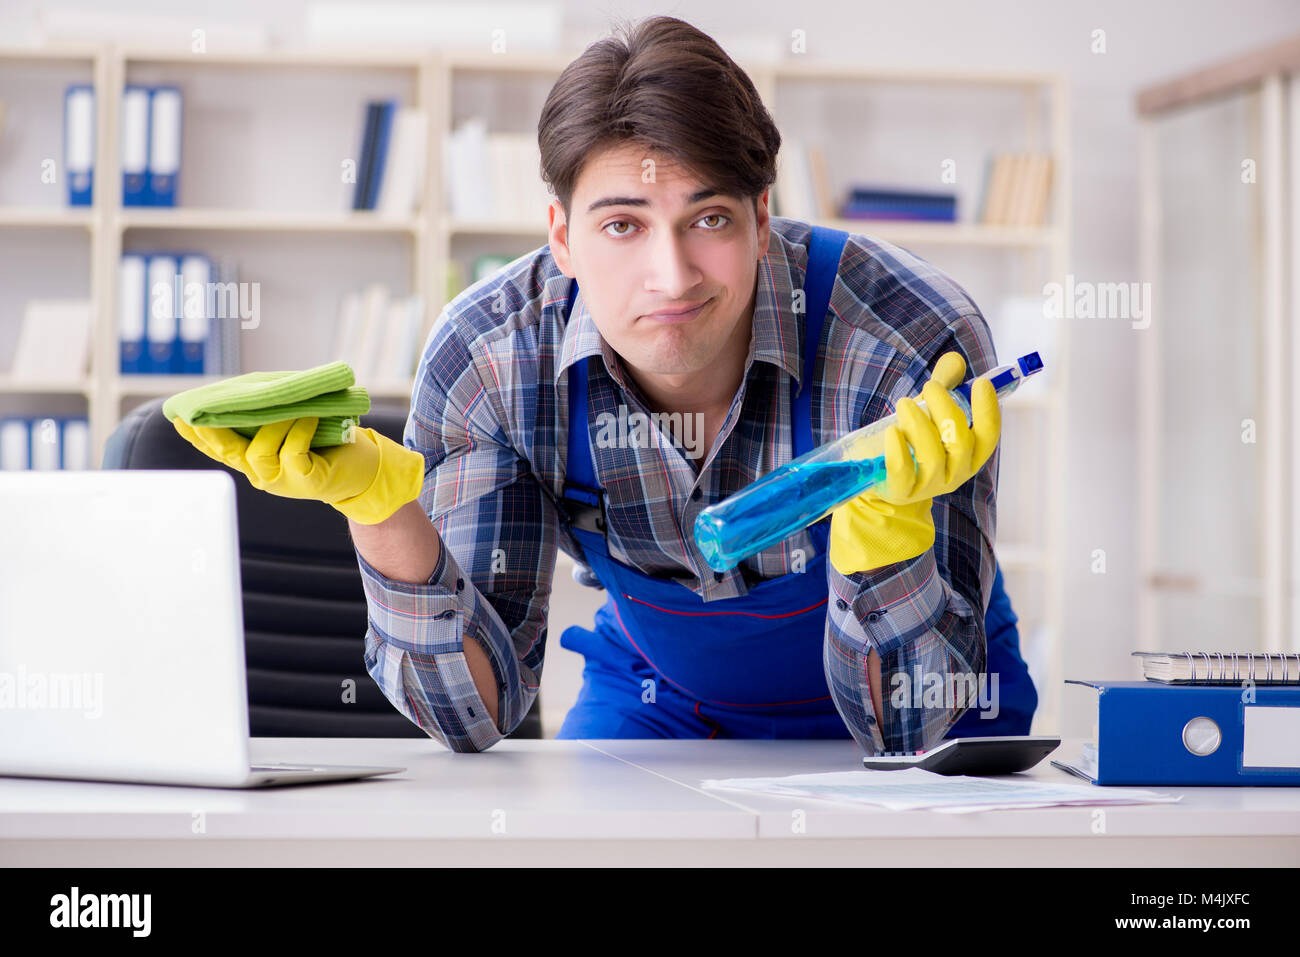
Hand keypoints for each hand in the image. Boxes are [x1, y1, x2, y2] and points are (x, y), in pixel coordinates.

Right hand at [172, 416, 424, 524]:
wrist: (364, 469)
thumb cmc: (327, 440)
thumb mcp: (291, 424)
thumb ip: (269, 413)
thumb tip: (250, 387)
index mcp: (254, 459)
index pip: (218, 448)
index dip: (196, 434)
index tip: (177, 416)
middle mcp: (262, 473)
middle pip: (227, 453)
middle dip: (211, 433)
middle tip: (201, 413)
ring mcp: (282, 481)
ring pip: (257, 454)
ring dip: (273, 426)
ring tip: (292, 410)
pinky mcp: (306, 482)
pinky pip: (291, 454)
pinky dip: (299, 431)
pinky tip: (310, 418)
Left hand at [828, 351, 1000, 574]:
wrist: (880, 479)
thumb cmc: (912, 441)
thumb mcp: (929, 413)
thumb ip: (944, 386)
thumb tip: (954, 359)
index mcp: (969, 454)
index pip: (988, 435)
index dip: (988, 410)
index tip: (980, 383)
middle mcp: (954, 472)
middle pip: (960, 442)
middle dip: (946, 409)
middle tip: (929, 387)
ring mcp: (929, 485)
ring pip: (932, 455)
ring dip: (918, 423)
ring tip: (904, 404)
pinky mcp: (901, 491)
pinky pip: (903, 472)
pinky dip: (898, 449)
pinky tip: (891, 431)